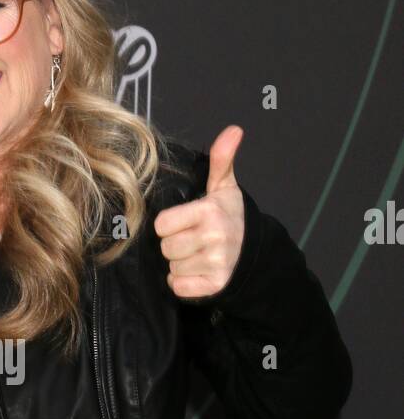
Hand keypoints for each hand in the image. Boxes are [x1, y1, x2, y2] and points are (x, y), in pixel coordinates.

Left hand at [154, 125, 245, 298]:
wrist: (256, 254)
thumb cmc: (232, 218)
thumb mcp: (225, 188)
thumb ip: (222, 160)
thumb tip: (233, 130)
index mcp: (210, 211)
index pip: (162, 224)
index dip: (170, 225)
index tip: (186, 223)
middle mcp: (214, 237)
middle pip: (166, 248)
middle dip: (175, 245)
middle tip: (193, 240)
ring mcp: (216, 263)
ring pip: (172, 269)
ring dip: (180, 265)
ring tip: (198, 255)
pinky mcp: (215, 285)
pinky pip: (180, 287)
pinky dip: (184, 284)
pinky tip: (199, 272)